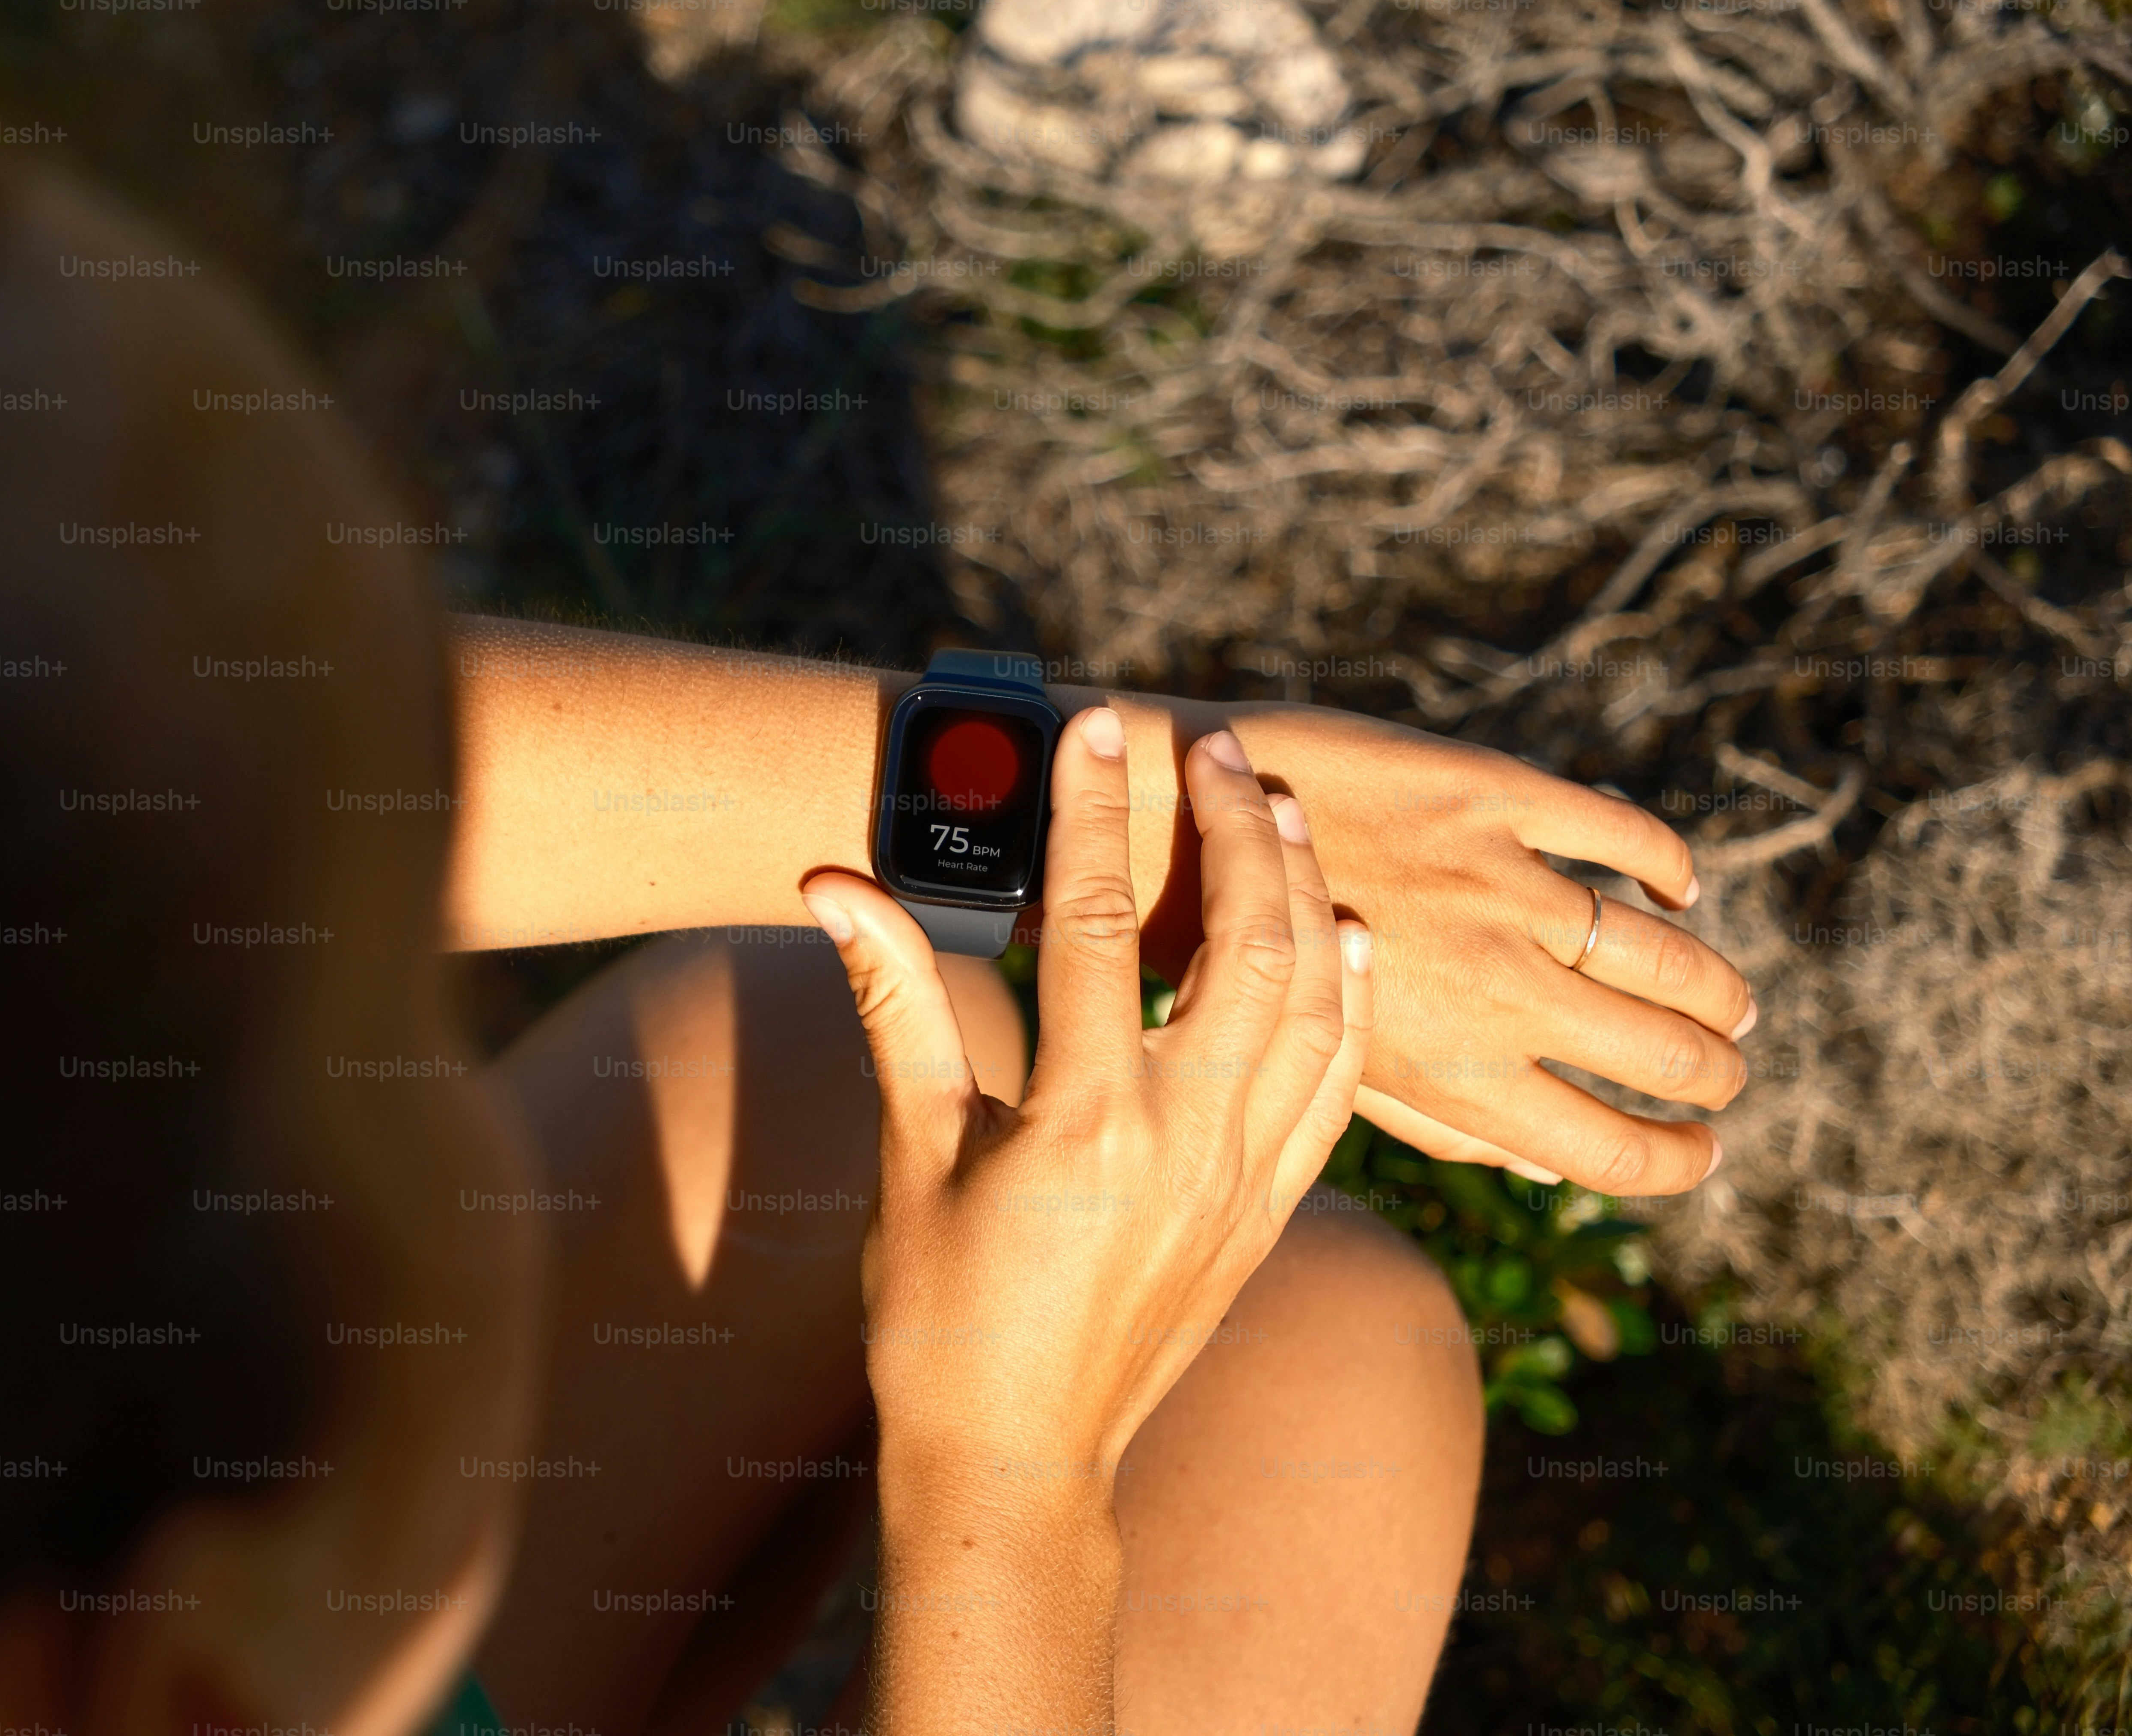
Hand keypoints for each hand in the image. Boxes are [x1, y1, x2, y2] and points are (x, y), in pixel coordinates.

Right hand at [801, 708, 1368, 1481]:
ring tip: (1286, 810)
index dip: (1096, 812)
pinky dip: (1357, 1006)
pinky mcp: (1269, 1213)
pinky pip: (1341, 1090)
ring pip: (1314, 1005)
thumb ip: (894, 1006)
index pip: (1094, 924)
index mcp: (1086, 1122)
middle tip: (1221, 749)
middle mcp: (1186, 1142)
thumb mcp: (909, 1153)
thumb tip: (832, 887)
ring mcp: (1243, 1181)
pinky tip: (1353, 941)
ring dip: (1307, 895)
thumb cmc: (938, 1316)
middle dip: (1238, 830)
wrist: (1016, 1462)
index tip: (1101, 726)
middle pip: (1246, 944)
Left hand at [1175, 703, 1748, 1193]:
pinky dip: (1666, 867)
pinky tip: (1678, 887)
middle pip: (1658, 1050)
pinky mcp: (1484, 792)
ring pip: (1657, 949)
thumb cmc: (1225, 969)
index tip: (1705, 1153)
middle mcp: (1486, 988)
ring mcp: (1492, 886)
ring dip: (1713, 983)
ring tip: (1732, 1001)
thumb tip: (1542, 1170)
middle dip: (1714, 1070)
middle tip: (1731, 1068)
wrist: (1158, 826)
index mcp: (1448, 1073)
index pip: (1607, 1151)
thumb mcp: (1321, 1079)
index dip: (1676, 1161)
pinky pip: (1618, 834)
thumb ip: (1435, 1123)